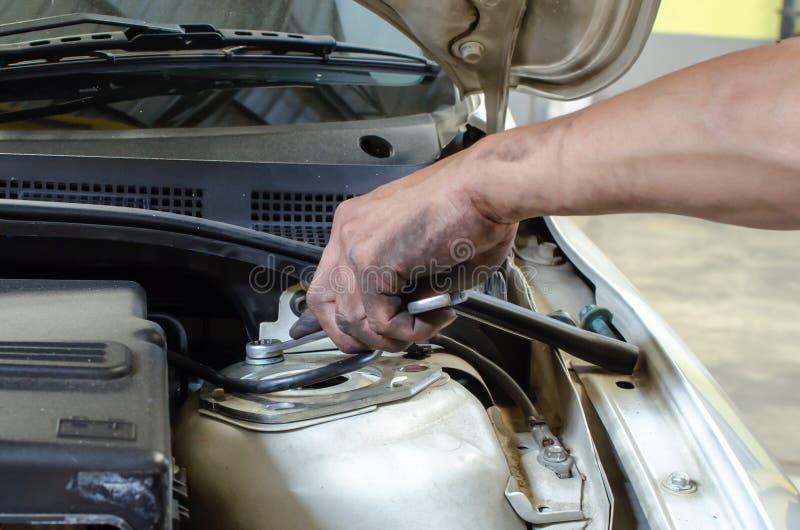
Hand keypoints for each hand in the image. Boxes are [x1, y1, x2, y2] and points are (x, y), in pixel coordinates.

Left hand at [290, 142, 517, 351]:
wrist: (488, 188)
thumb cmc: (474, 209)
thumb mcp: (429, 255)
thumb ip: (409, 285)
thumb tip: (407, 315)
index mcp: (358, 223)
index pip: (328, 280)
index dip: (346, 315)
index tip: (374, 332)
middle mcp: (349, 230)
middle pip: (322, 303)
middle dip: (356, 335)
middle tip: (396, 339)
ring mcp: (356, 244)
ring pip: (352, 321)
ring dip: (394, 336)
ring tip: (430, 322)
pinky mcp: (373, 260)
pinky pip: (381, 321)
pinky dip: (411, 331)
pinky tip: (437, 316)